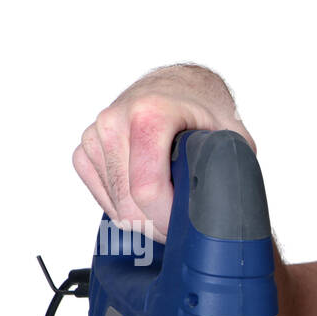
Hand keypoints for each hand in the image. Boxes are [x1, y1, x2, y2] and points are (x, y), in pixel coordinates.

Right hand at [72, 64, 256, 241]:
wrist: (177, 89)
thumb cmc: (204, 113)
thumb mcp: (231, 138)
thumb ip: (229, 170)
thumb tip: (226, 215)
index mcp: (150, 113)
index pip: (147, 188)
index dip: (168, 219)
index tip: (186, 226)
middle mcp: (115, 120)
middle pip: (129, 204)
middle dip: (158, 226)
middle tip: (181, 225)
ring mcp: (96, 135)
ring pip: (115, 207)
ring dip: (143, 219)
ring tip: (168, 205)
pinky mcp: (85, 150)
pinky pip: (101, 198)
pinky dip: (125, 209)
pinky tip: (146, 197)